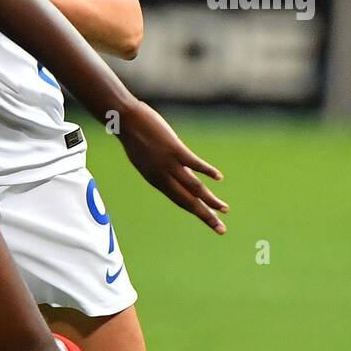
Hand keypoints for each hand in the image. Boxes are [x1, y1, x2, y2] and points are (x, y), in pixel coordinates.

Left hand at [117, 99, 227, 232]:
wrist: (125, 120)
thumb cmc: (135, 137)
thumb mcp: (147, 159)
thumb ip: (165, 169)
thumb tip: (183, 174)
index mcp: (156, 180)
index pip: (180, 200)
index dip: (196, 211)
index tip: (210, 221)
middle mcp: (162, 176)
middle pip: (188, 201)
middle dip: (206, 216)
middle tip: (221, 230)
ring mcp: (168, 164)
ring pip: (193, 187)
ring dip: (210, 200)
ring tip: (225, 209)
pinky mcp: (174, 149)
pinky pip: (193, 163)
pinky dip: (207, 171)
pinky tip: (219, 178)